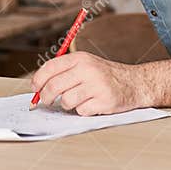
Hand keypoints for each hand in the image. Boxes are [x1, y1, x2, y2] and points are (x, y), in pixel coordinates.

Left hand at [30, 52, 148, 115]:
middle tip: (46, 101)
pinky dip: (83, 111)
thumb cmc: (105, 76)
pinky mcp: (104, 101)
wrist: (135, 83)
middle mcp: (87, 70)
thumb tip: (38, 87)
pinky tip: (92, 104)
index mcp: (80, 58)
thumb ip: (64, 72)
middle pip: (54, 86)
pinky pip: (82, 111)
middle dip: (46, 97)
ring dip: (68, 105)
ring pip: (66, 101)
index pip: (50, 68)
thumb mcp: (85, 65)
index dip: (38, 81)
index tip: (35, 89)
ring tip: (78, 100)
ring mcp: (97, 86)